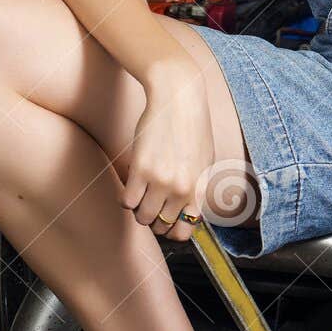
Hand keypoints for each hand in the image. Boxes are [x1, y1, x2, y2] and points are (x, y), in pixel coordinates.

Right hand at [122, 59, 213, 239]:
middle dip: (154, 219)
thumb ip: (198, 188)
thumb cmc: (193, 127)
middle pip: (160, 226)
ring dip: (138, 210)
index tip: (166, 221)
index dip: (172, 231)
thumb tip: (188, 213)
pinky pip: (127, 201)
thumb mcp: (205, 161)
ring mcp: (161, 180)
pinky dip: (126, 199)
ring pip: (141, 217)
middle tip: (150, 204)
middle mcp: (182, 189)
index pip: (185, 231)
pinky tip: (130, 186)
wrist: (179, 99)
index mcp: (199, 188)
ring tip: (141, 195)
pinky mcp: (140, 169)